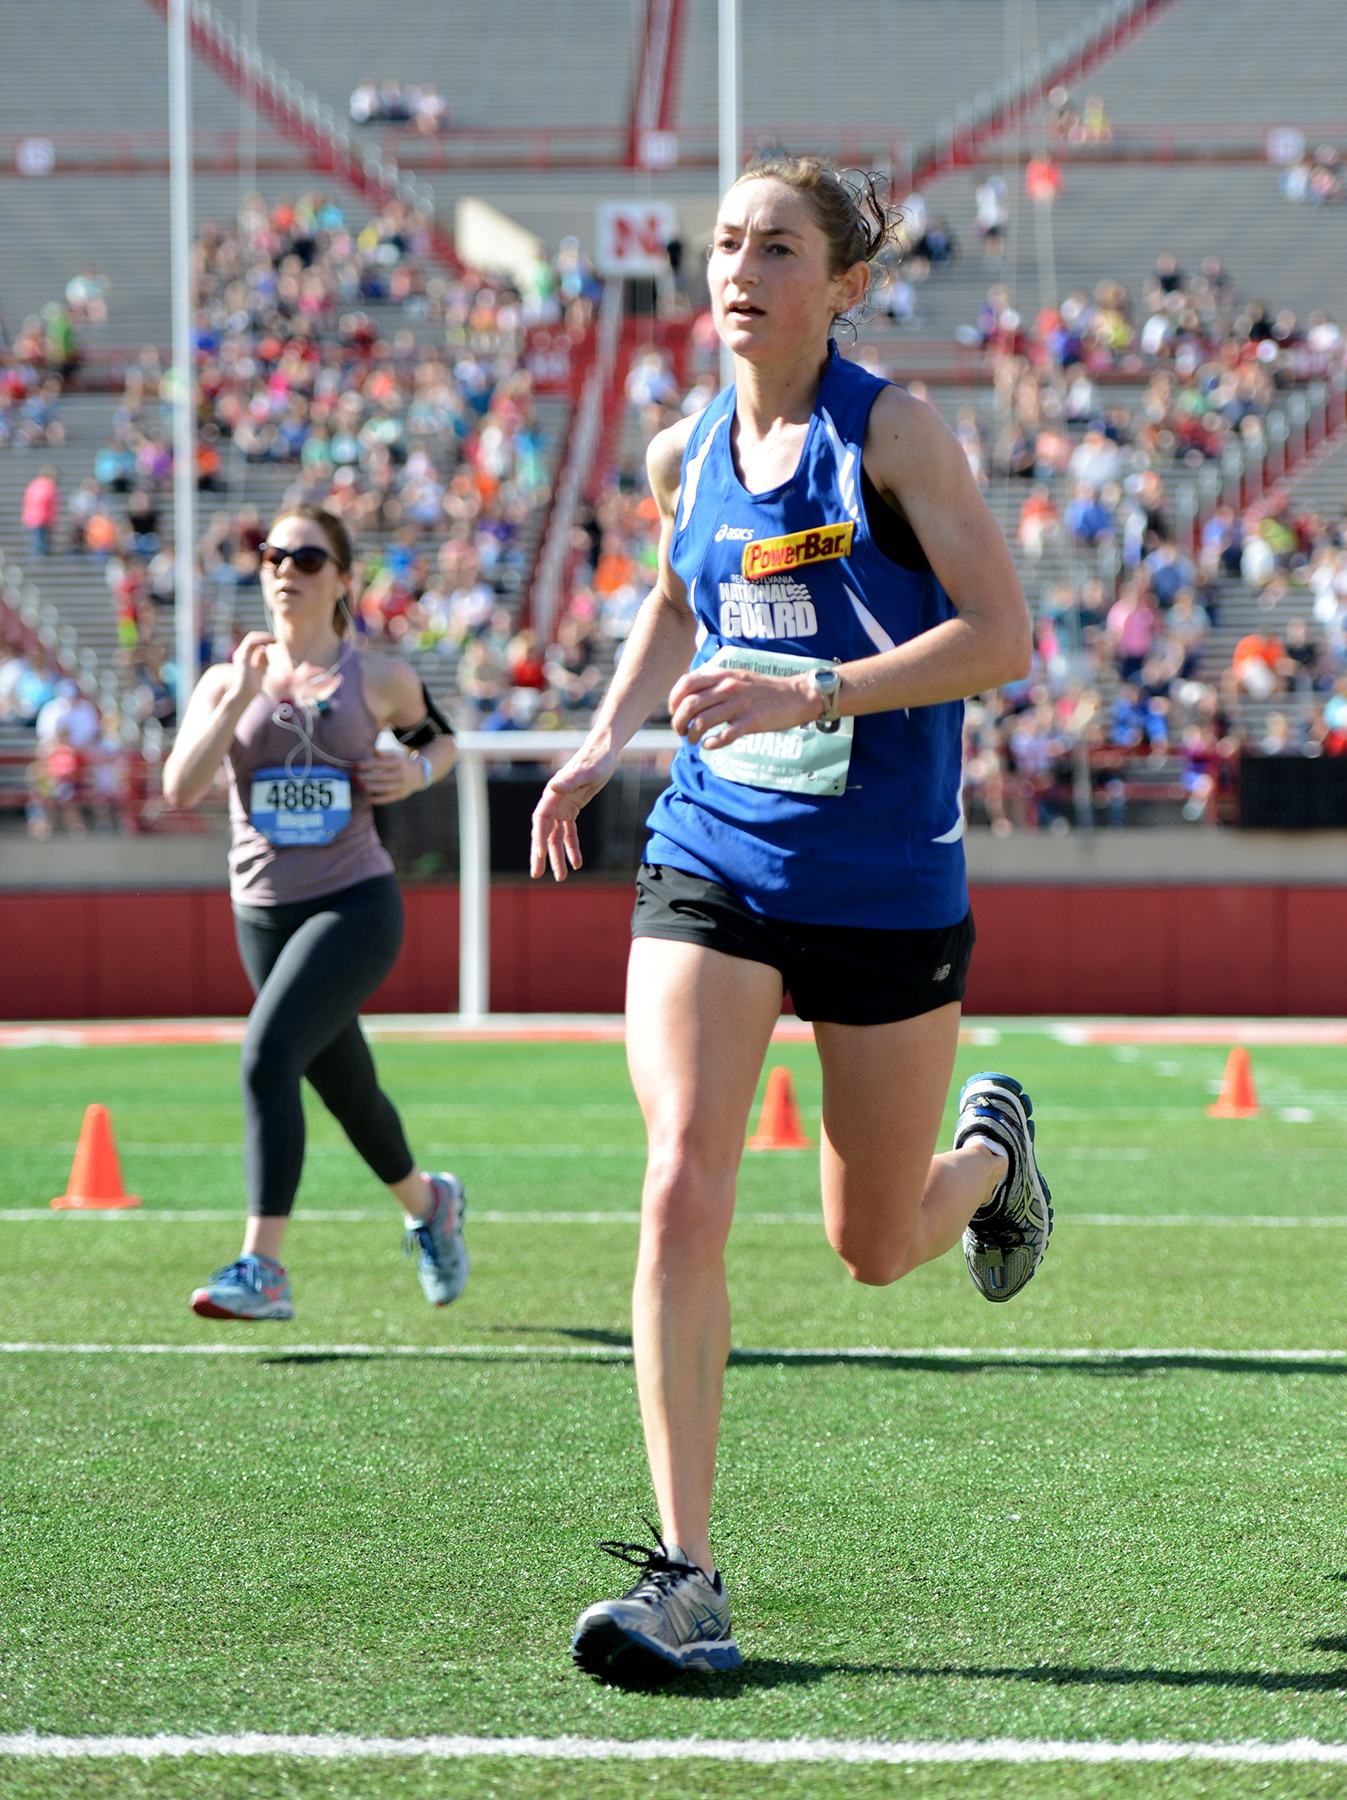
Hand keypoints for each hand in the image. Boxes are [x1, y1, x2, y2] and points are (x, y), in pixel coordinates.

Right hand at [225, 631, 275, 705]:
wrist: (243, 695)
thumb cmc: (252, 686)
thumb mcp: (260, 670)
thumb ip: (261, 660)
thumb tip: (263, 648)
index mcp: (245, 656)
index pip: (254, 642)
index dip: (265, 639)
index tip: (276, 641)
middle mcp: (241, 653)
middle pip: (253, 638)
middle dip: (265, 636)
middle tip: (277, 640)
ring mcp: (240, 654)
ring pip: (252, 638)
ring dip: (264, 637)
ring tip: (275, 640)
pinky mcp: (242, 657)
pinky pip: (251, 642)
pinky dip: (261, 640)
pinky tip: (269, 643)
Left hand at [358, 749, 423, 805]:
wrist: (417, 776)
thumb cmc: (401, 763)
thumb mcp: (395, 755)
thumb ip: (383, 753)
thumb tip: (370, 750)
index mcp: (398, 763)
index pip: (379, 764)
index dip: (366, 765)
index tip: (354, 765)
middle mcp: (400, 775)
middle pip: (381, 776)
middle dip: (366, 777)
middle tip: (354, 776)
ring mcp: (401, 786)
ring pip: (384, 788)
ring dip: (371, 788)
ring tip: (359, 786)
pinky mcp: (400, 795)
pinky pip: (388, 798)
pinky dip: (379, 800)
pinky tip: (369, 800)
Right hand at [530, 739, 616, 880]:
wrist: (603, 754)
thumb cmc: (595, 760)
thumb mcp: (586, 771)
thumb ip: (569, 779)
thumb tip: (552, 786)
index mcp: (552, 794)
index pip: (541, 820)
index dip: (538, 838)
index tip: (539, 855)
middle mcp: (553, 802)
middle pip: (544, 833)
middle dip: (541, 854)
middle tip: (537, 874)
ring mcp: (562, 807)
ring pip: (556, 837)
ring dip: (558, 856)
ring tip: (561, 876)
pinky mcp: (571, 809)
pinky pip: (569, 833)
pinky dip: (572, 847)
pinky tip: (577, 863)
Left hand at [669, 666, 818, 750]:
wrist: (796, 695)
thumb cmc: (763, 689)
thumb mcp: (736, 676)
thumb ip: (714, 681)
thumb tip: (687, 691)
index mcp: (723, 675)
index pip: (686, 683)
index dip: (673, 699)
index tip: (674, 712)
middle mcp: (729, 687)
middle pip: (689, 705)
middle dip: (678, 722)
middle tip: (680, 731)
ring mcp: (741, 704)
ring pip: (703, 722)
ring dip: (692, 735)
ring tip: (692, 741)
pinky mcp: (753, 721)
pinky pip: (725, 736)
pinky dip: (711, 743)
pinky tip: (709, 745)